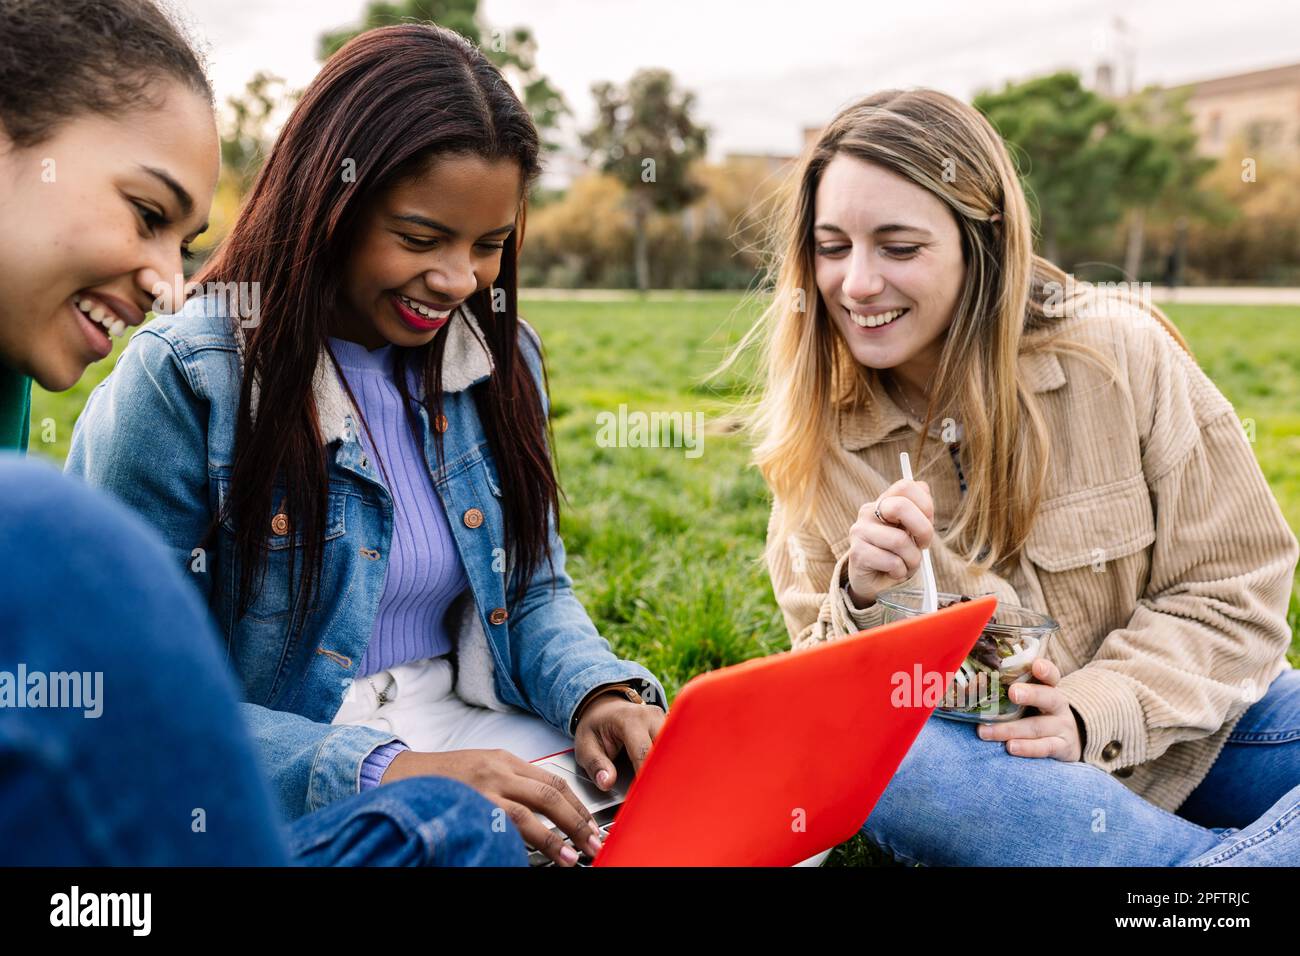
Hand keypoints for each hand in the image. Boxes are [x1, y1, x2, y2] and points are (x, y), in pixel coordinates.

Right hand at [380, 748, 603, 865]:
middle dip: (576, 821)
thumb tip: (550, 806)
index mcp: (505, 759)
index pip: (554, 780)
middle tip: (592, 843)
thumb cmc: (445, 775)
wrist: (402, 775)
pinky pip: (499, 828)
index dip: (577, 805)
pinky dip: (519, 844)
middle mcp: (497, 772)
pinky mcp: (466, 808)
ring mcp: (482, 791)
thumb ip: (515, 780)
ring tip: (571, 857)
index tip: (591, 824)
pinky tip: (532, 857)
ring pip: (528, 814)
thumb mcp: (486, 766)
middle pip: (549, 795)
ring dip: (554, 838)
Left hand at [574, 693, 665, 791]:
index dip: (645, 775)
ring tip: (665, 789)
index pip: (644, 751)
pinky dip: (670, 762)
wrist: (604, 708)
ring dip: (669, 767)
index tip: (645, 795)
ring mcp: (662, 719)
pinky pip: (675, 746)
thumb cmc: (595, 727)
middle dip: (663, 772)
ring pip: (674, 748)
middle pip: (665, 749)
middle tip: (658, 795)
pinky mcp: (669, 725)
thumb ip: (595, 765)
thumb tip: (607, 782)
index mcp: (629, 719)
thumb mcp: (585, 745)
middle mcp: (650, 716)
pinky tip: (666, 777)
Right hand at [845, 478, 934, 606]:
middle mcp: (868, 512)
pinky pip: (891, 561)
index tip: (928, 523)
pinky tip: (894, 572)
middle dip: (923, 529)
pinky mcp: (857, 553)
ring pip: (899, 540)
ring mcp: (859, 531)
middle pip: (900, 506)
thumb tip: (925, 495)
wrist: (875, 580)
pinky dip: (900, 571)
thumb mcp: (913, 531)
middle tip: (923, 545)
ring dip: (912, 559)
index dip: (925, 504)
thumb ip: (920, 511)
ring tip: (907, 564)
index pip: (905, 485)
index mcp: (883, 501)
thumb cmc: (898, 553)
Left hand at [976, 658, 1082, 761]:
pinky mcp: (1062, 748)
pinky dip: (1028, 748)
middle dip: (1031, 695)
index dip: (1045, 670)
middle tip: (1013, 692)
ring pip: (1037, 727)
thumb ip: (1007, 689)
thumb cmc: (1037, 713)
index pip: (1051, 675)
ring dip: (1010, 729)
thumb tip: (968, 683)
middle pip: (1048, 698)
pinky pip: (1045, 748)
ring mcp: (1062, 728)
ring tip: (986, 732)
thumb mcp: (1030, 699)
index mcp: (1049, 689)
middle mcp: (1058, 706)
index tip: (1035, 665)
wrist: (1067, 741)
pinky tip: (1010, 747)